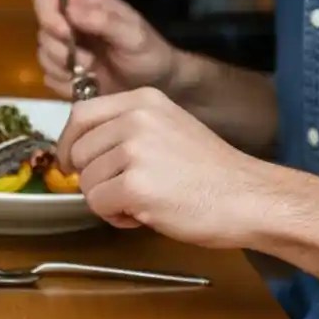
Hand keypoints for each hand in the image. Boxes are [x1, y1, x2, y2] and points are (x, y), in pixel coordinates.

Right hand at [33, 0, 178, 98]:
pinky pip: (50, 78)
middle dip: (60, 50)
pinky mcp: (64, 74)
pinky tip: (86, 85)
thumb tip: (69, 10)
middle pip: (41, 30)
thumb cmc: (149, 52)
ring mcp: (66, 49)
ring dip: (64, 69)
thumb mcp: (133, 34)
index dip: (48, 14)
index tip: (64, 33)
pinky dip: (65, 85)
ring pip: (43, 56)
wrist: (158, 85)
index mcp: (85, 4)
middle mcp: (70, 23)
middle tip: (89, 62)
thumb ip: (103, 20)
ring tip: (91, 74)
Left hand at [56, 87, 270, 249]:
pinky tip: (145, 215)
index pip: (80, 115)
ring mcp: (134, 150)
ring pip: (86, 182)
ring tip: (145, 202)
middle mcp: (135, 118)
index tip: (71, 162)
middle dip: (94, 178)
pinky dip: (116, 217)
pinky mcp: (135, 185)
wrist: (249, 198)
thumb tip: (79, 149)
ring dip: (107, 200)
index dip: (69, 143)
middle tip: (128, 190)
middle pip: (79, 152)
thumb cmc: (210, 172)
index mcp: (142, 100)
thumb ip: (126, 130)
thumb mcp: (167, 128)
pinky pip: (98, 205)